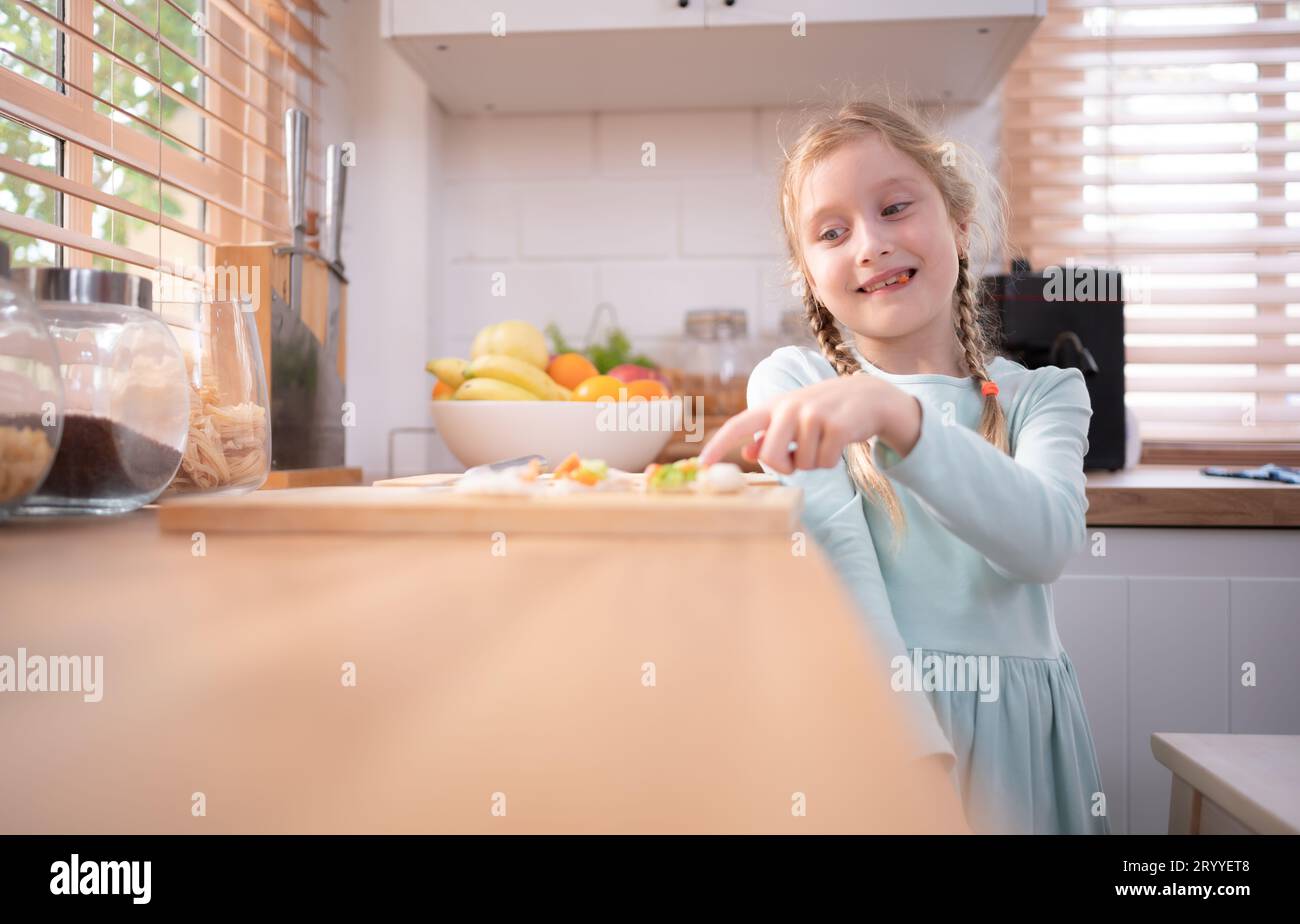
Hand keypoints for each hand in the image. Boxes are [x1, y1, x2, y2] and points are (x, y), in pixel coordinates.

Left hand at [698, 374, 920, 473]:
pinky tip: (837, 442)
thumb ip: (768, 437)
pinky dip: (831, 460)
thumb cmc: (821, 411)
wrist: (867, 396)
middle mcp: (789, 407)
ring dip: (814, 461)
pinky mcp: (837, 427)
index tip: (701, 464)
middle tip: (797, 457)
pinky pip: (825, 463)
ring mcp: (814, 415)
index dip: (719, 445)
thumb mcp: (791, 419)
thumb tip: (746, 454)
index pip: (738, 425)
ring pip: (802, 464)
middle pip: (772, 457)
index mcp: (773, 406)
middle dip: (785, 466)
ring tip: (823, 440)